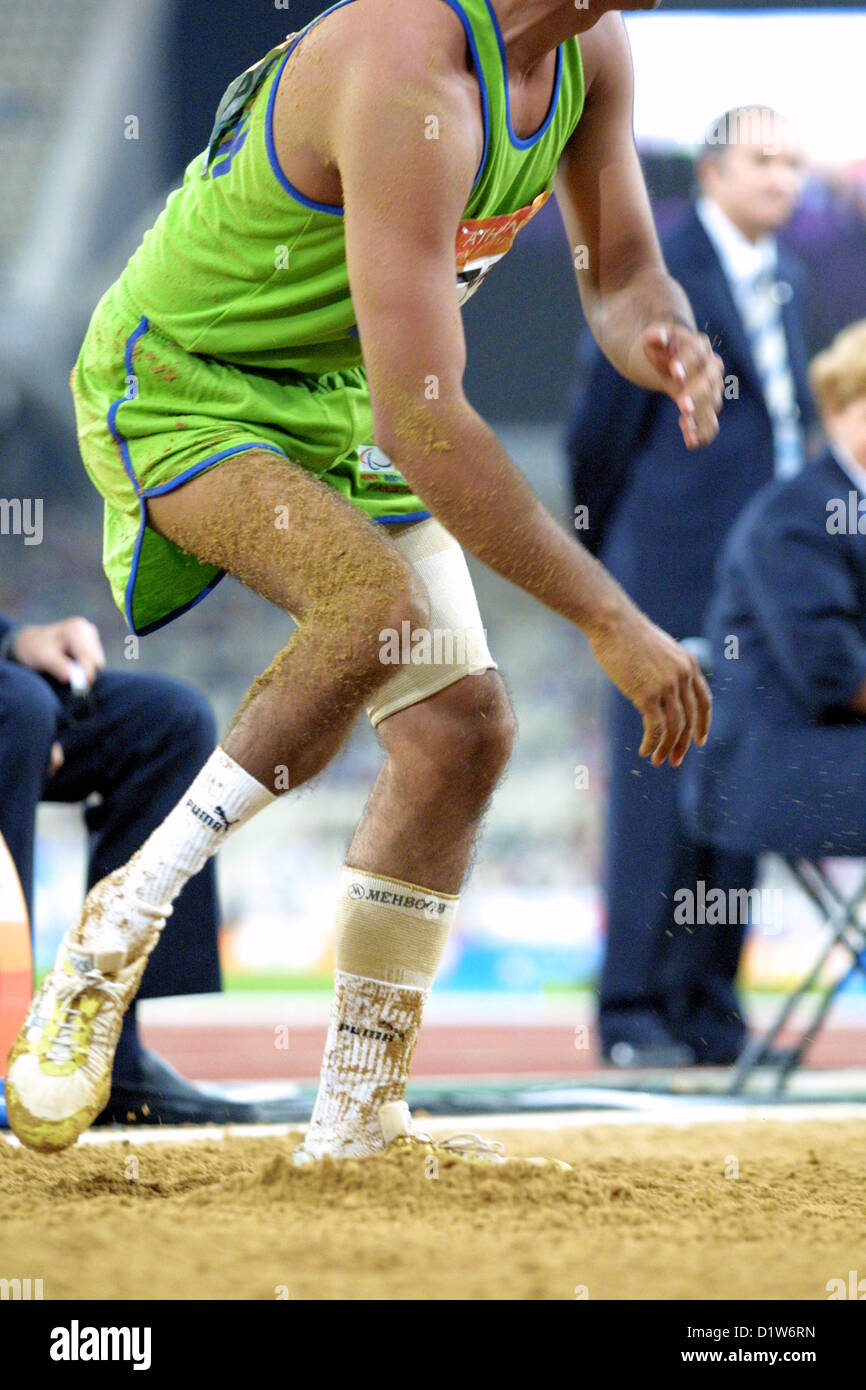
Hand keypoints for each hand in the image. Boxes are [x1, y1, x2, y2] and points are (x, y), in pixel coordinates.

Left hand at [11, 618, 105, 685]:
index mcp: (77, 630)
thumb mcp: (43, 658)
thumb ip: (59, 667)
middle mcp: (87, 630)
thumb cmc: (35, 648)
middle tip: (69, 680)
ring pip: (97, 663)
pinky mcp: (91, 644)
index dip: (85, 675)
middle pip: (97, 661)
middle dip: (85, 673)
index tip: (77, 688)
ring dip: (84, 671)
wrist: (31, 643)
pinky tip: (70, 665)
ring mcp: (90, 636)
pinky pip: (94, 662)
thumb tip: (74, 679)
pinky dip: (84, 668)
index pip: (91, 658)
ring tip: (66, 670)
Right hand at [589, 607, 711, 767]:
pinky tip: (645, 751)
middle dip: (682, 743)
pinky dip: (652, 743)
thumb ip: (664, 668)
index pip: (704, 701)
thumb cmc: (626, 634)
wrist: (612, 622)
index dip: (703, 723)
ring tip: (658, 760)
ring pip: (674, 728)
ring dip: (667, 748)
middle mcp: (683, 676)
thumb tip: (660, 687)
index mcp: (689, 664)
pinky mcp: (647, 694)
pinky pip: (655, 728)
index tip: (699, 740)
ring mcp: (667, 686)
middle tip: (675, 760)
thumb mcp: (656, 649)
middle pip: (689, 719)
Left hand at [642, 323, 724, 449]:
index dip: (686, 362)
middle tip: (683, 406)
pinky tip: (691, 443)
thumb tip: (657, 337)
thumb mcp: (655, 340)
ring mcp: (712, 388)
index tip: (673, 372)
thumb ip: (655, 336)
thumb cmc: (664, 350)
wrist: (673, 361)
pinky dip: (704, 434)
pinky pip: (711, 423)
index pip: (696, 352)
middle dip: (696, 394)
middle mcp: (711, 367)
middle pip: (709, 381)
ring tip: (686, 427)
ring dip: (700, 417)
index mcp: (699, 346)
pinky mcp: (707, 407)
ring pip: (712, 403)